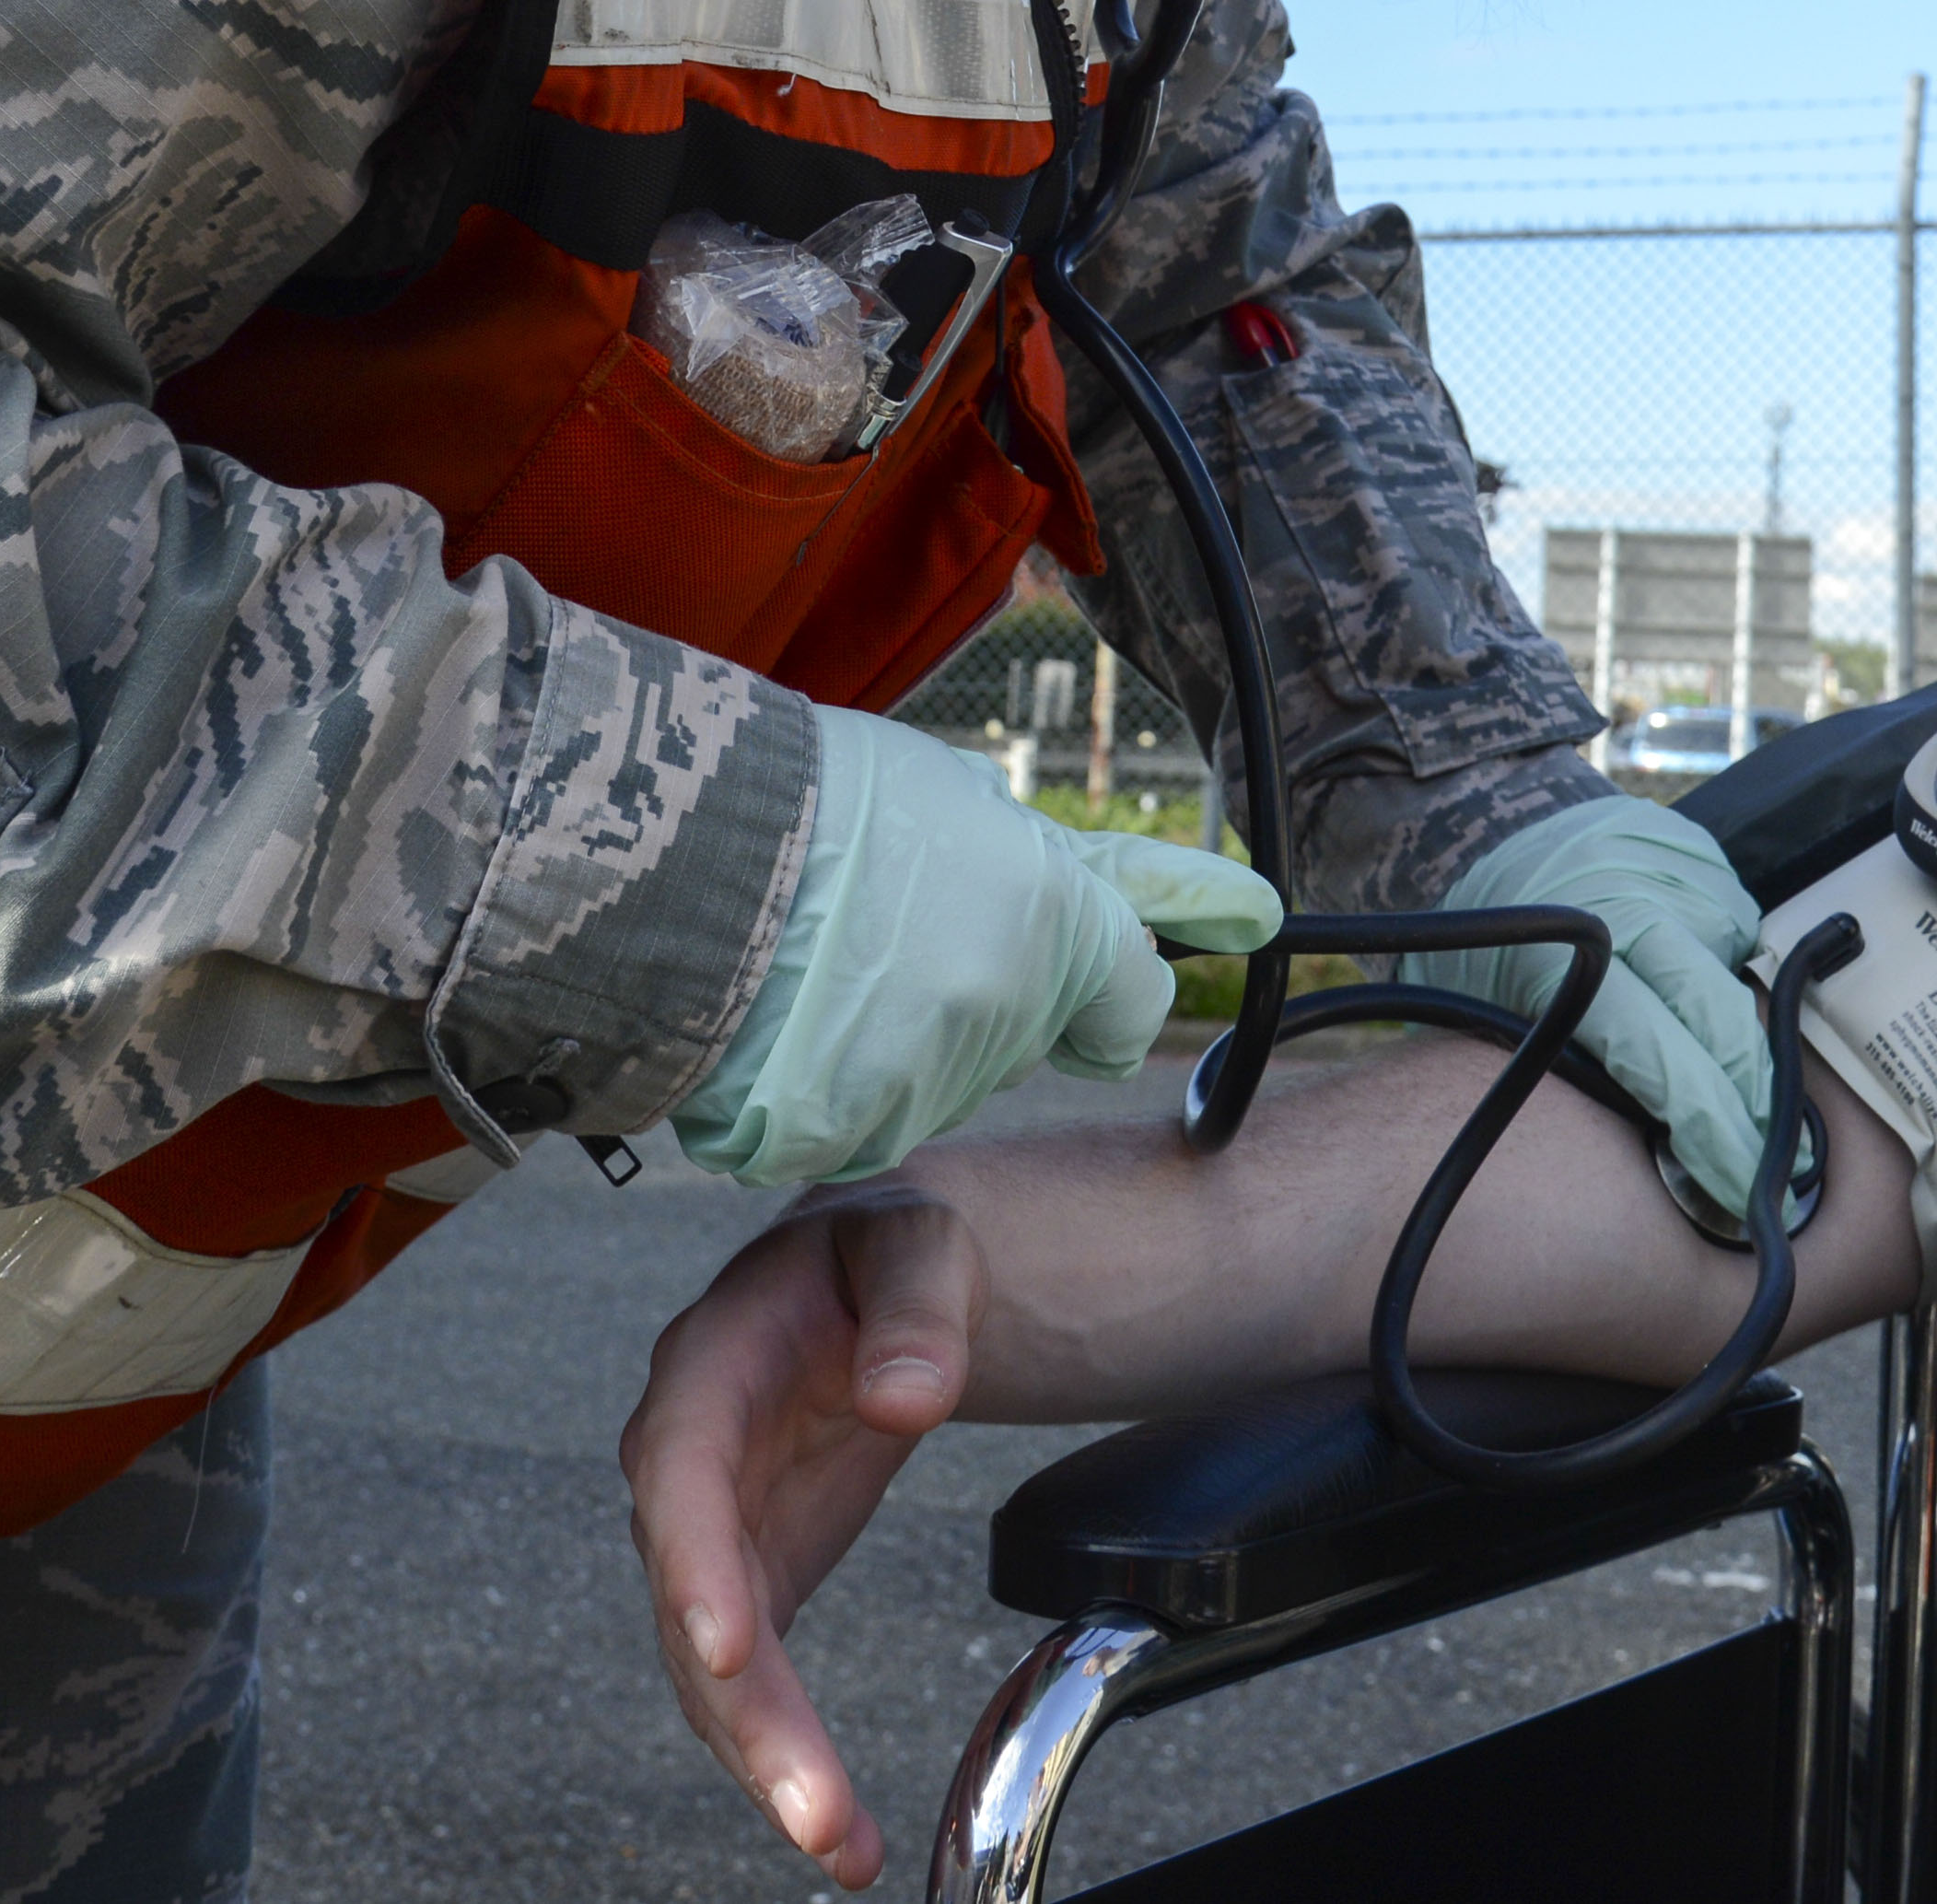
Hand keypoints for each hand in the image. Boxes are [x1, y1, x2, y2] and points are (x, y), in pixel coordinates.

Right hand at [625, 1188, 980, 1889]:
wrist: (874, 1282)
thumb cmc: (886, 1254)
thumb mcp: (917, 1243)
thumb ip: (918, 1309)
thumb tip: (910, 1397)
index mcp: (709, 1366)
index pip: (681, 1469)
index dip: (695, 1563)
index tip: (727, 1649)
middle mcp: (685, 1462)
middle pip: (690, 1602)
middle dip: (745, 1713)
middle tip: (813, 1808)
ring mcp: (710, 1533)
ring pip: (711, 1671)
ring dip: (769, 1764)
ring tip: (845, 1848)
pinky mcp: (749, 1581)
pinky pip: (750, 1685)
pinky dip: (788, 1758)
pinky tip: (842, 1832)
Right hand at [673, 710, 1284, 1185]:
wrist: (683, 865)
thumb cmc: (807, 810)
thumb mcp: (951, 798)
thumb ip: (1033, 867)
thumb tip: (1088, 911)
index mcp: (1050, 917)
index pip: (1138, 968)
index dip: (1193, 926)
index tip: (1253, 917)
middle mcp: (1012, 1012)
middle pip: (1017, 1022)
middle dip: (972, 978)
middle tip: (887, 913)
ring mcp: (931, 1084)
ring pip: (930, 1070)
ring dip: (890, 1025)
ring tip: (808, 951)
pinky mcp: (846, 1138)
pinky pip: (849, 1112)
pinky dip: (820, 1074)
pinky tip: (775, 1014)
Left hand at [1406, 795, 1776, 1220]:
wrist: (1488, 833)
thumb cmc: (1483, 952)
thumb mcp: (1485, 1021)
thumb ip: (1553, 1080)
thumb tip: (1641, 1172)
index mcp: (1559, 957)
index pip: (1654, 1055)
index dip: (1708, 1128)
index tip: (1743, 1188)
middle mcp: (1622, 903)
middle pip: (1721, 1019)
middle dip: (1758, 1101)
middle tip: (1782, 1164)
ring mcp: (1665, 868)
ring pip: (1740, 975)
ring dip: (1740, 1031)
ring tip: (1717, 1059)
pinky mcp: (1696, 849)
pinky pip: (1739, 928)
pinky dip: (1728, 967)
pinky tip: (1693, 979)